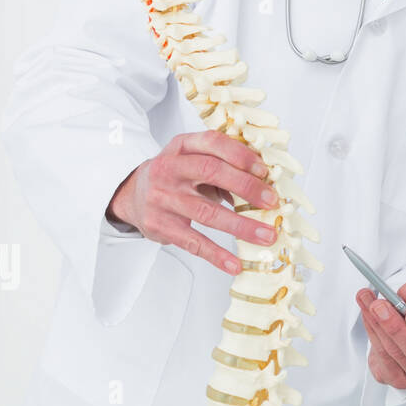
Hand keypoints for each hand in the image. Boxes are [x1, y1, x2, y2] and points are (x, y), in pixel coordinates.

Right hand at [106, 130, 279, 274]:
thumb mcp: (194, 159)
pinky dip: (216, 255)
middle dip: (246, 187)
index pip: (212, 142)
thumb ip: (224, 166)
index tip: (265, 170)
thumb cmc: (176, 175)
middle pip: (211, 172)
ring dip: (241, 226)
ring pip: (206, 212)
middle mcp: (168, 169)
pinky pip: (192, 242)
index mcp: (181, 146)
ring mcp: (162, 198)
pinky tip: (234, 264)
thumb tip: (264, 186)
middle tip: (272, 202)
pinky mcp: (159, 225)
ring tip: (266, 236)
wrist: (133, 195)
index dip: (241, 155)